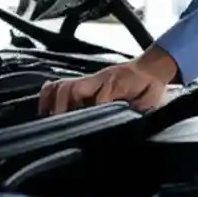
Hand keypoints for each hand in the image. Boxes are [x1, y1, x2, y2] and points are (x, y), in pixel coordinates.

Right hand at [38, 45, 178, 115]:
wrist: (151, 66)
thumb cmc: (150, 86)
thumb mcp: (148, 101)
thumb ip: (136, 110)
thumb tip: (124, 123)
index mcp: (117, 84)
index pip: (99, 99)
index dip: (90, 114)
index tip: (82, 130)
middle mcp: (100, 79)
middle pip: (73, 89)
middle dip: (63, 107)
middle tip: (58, 126)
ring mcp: (92, 78)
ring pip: (64, 85)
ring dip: (52, 100)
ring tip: (45, 118)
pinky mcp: (87, 80)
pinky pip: (64, 83)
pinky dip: (51, 93)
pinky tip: (45, 107)